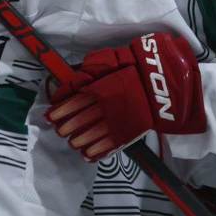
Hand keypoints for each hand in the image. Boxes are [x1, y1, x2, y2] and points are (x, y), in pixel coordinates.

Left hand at [46, 32, 204, 161]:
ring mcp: (117, 120)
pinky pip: (109, 144)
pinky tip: (87, 154)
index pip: (74, 102)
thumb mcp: (110, 61)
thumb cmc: (136, 66)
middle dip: (67, 127)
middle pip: (81, 119)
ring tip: (72, 142)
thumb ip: (89, 71)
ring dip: (79, 139)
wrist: (165, 82)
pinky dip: (97, 151)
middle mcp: (106, 106)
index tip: (50, 116)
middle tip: (59, 131)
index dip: (61, 110)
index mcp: (101, 87)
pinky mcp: (129, 131)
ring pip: (92, 133)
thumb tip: (69, 82)